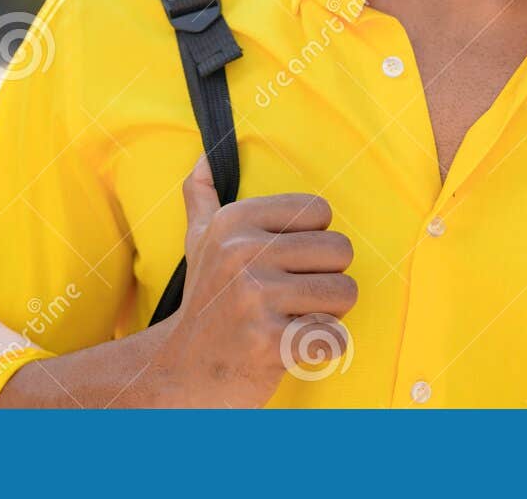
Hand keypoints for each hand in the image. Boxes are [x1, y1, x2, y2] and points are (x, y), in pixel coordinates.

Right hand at [153, 155, 355, 406]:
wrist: (181, 371)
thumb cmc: (205, 302)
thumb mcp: (198, 243)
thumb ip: (203, 195)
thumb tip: (204, 154)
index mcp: (234, 221)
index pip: (319, 211)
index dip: (311, 241)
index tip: (281, 264)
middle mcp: (243, 252)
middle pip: (340, 250)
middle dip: (324, 279)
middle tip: (289, 298)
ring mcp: (256, 298)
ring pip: (344, 293)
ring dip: (326, 313)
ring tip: (290, 320)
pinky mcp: (272, 342)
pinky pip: (335, 336)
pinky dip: (321, 348)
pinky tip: (289, 347)